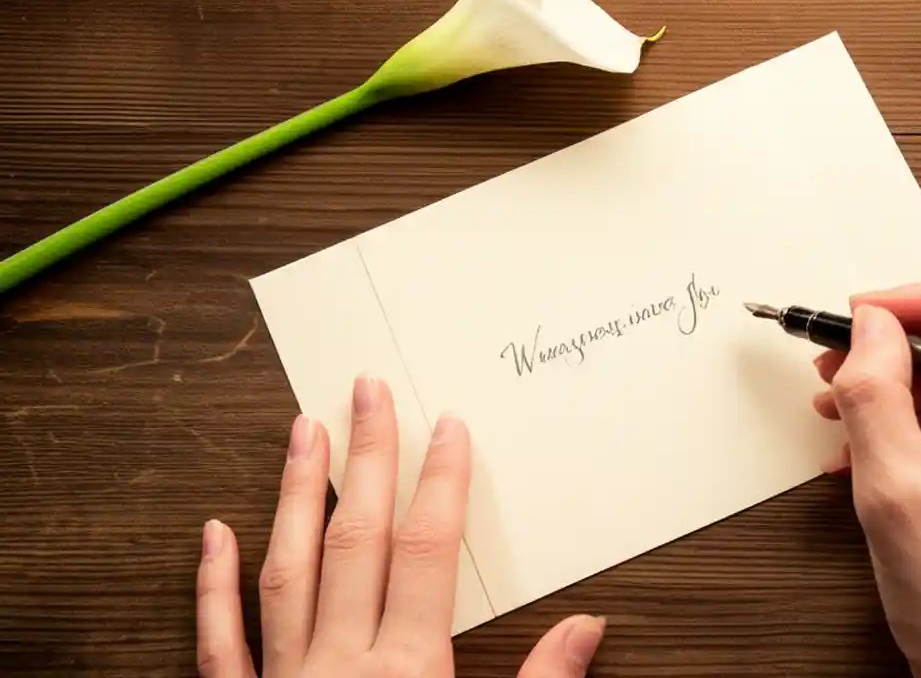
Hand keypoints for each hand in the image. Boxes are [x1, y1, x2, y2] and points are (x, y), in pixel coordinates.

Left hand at [196, 376, 605, 676]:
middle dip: (368, 459)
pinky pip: (219, 644)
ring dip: (291, 495)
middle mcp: (340, 667)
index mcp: (408, 674)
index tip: (448, 426)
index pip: (428, 553)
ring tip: (300, 430)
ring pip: (286, 570)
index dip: (441, 482)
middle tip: (368, 390)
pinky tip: (212, 533)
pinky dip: (213, 587)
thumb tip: (588, 627)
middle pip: (357, 539)